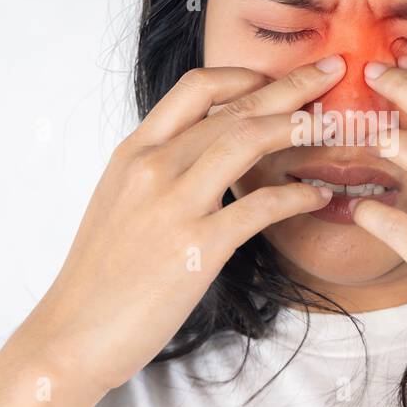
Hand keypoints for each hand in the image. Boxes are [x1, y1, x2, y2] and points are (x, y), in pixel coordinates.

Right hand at [21, 59, 343, 395]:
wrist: (71, 335)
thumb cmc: (99, 277)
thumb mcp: (119, 202)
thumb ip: (158, 171)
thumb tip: (202, 154)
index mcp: (134, 152)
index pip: (197, 87)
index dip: (246, 74)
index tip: (278, 77)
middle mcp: (153, 168)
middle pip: (235, 108)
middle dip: (291, 85)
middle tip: (331, 71)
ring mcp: (174, 206)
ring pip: (248, 141)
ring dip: (299, 128)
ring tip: (335, 127)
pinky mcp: (196, 248)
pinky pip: (259, 207)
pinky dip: (295, 196)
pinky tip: (317, 196)